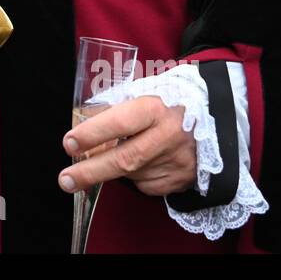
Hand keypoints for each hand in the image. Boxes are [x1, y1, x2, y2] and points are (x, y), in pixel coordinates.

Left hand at [60, 96, 196, 197]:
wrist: (215, 120)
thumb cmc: (167, 103)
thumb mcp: (143, 94)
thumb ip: (113, 110)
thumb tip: (80, 127)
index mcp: (156, 108)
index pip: (120, 122)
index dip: (92, 134)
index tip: (69, 143)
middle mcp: (168, 136)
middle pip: (124, 159)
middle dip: (90, 172)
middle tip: (65, 180)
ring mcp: (177, 161)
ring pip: (131, 174)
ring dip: (113, 170)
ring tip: (109, 157)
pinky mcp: (181, 180)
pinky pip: (146, 185)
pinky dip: (135, 177)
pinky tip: (140, 163)